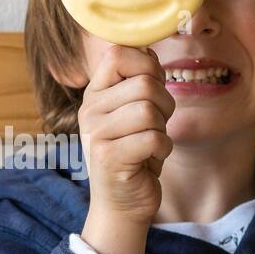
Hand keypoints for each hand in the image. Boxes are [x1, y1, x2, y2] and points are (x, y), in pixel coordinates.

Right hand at [78, 44, 175, 227]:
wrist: (122, 204)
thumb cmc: (135, 154)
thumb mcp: (134, 112)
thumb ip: (139, 81)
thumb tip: (149, 49)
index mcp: (95, 94)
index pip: (118, 54)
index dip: (147, 66)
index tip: (152, 89)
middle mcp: (89, 110)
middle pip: (144, 83)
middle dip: (165, 104)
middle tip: (157, 126)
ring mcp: (96, 134)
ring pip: (149, 110)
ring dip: (163, 129)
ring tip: (152, 143)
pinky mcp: (109, 157)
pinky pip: (152, 138)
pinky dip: (162, 150)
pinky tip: (150, 160)